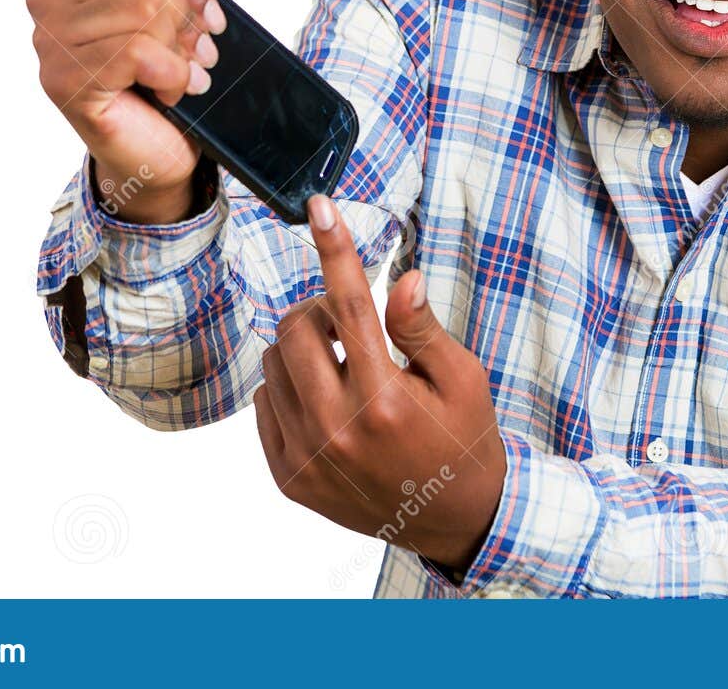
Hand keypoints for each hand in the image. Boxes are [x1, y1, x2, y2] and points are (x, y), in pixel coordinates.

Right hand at [25, 0, 225, 221]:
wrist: (158, 144)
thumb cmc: (162, 68)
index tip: (206, 16)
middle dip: (189, 16)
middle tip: (203, 49)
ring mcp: (47, 39)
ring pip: (142, 12)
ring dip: (183, 49)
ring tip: (189, 71)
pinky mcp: (62, 81)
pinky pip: (135, 52)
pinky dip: (172, 74)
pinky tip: (172, 89)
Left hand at [254, 193, 505, 572]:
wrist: (453, 520)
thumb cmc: (464, 440)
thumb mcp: (462, 379)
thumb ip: (423, 328)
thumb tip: (403, 277)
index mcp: (385, 399)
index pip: (351, 303)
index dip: (335, 247)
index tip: (320, 207)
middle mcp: (338, 429)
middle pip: (296, 327)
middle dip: (321, 310)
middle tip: (351, 325)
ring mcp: (308, 457)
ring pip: (273, 363)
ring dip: (304, 350)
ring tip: (344, 367)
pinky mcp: (289, 477)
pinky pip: (264, 405)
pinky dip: (289, 389)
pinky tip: (327, 402)